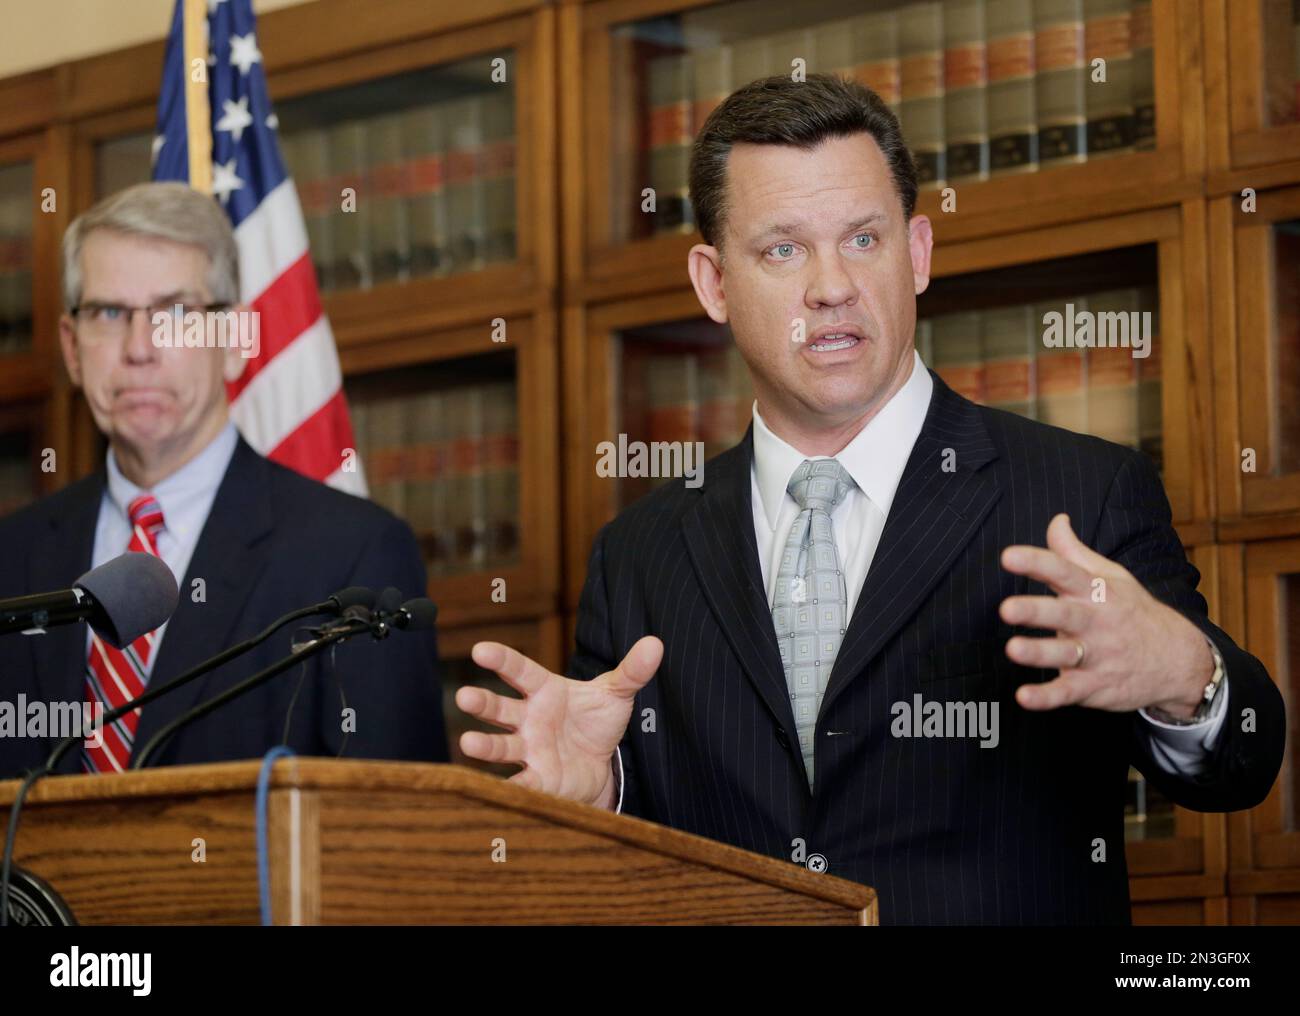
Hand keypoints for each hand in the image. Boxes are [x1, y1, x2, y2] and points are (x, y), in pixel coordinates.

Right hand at [456, 636, 663, 807]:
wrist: (601, 763)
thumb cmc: (596, 721)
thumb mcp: (616, 693)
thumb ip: (632, 671)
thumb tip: (657, 644)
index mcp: (544, 690)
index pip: (519, 671)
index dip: (501, 660)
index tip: (480, 649)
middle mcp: (529, 718)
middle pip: (500, 708)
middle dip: (481, 703)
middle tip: (463, 697)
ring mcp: (529, 749)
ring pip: (501, 746)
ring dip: (484, 745)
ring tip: (467, 743)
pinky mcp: (537, 779)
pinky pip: (519, 782)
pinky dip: (508, 788)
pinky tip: (491, 791)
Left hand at [998, 513, 1213, 716]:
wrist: (1178, 659)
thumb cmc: (1132, 611)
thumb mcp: (1110, 577)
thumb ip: (1073, 552)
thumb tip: (1056, 520)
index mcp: (1095, 592)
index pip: (1064, 572)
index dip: (1036, 563)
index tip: (1008, 556)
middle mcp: (1095, 622)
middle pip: (1064, 614)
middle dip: (1036, 610)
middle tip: (1007, 608)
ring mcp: (1096, 656)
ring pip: (1065, 654)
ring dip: (1039, 653)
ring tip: (1013, 649)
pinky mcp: (1095, 686)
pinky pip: (1069, 692)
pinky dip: (1047, 698)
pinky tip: (1024, 697)